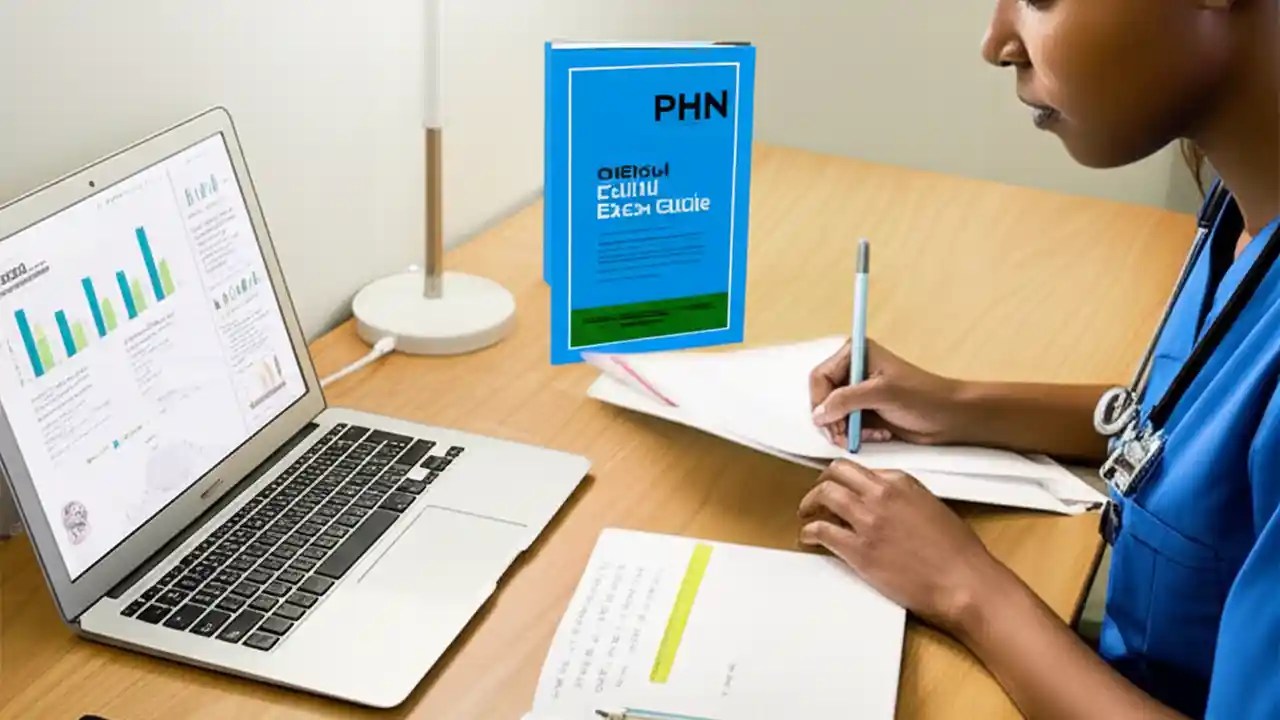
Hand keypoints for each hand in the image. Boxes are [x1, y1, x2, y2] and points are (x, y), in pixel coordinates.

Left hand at [797, 459, 1005, 631]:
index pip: (859, 469)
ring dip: (809, 503)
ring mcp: (867, 521)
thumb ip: (904, 499)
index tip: (840, 488)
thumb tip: (884, 503)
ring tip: (807, 514)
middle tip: (816, 497)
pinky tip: (808, 538)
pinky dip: (808, 532)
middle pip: (835, 474)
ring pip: (823, 495)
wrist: (964, 582)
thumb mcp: (932, 508)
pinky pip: (821, 531)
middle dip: (821, 482)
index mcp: (900, 482)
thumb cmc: (957, 552)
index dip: (845, 480)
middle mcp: (881, 495)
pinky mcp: (858, 550)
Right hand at [809, 338, 964, 446]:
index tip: (829, 423)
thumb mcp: (882, 394)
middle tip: (845, 437)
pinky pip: (846, 426)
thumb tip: (818, 415)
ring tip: (869, 436)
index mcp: (855, 354)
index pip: (820, 378)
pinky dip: (857, 435)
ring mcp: (858, 392)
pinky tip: (879, 435)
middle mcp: (853, 370)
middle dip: (833, 420)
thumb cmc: (922, 397)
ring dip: (846, 431)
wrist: (949, 417)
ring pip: (832, 416)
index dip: (820, 402)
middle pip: (823, 398)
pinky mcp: (865, 411)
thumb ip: (846, 401)